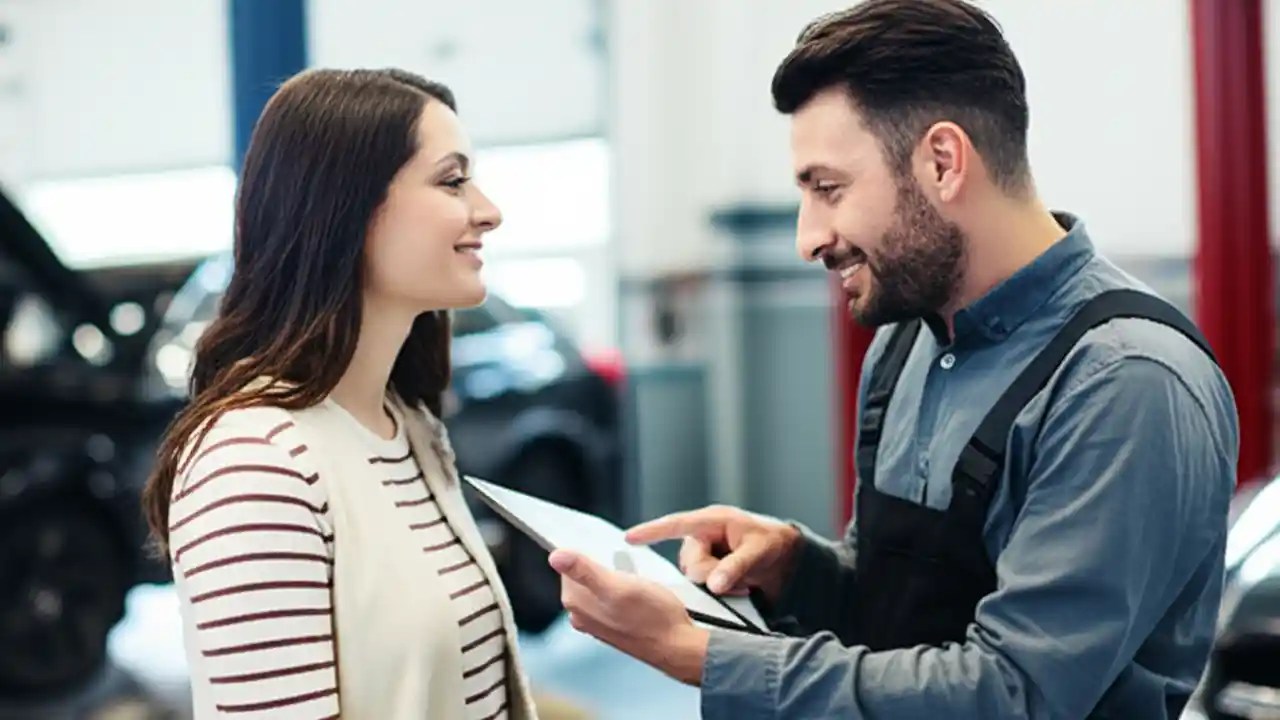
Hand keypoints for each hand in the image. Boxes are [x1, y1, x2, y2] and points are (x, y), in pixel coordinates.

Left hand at [548, 549, 709, 685]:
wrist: (677, 646)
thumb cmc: (653, 617)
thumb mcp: (618, 586)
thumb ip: (585, 571)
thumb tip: (555, 556)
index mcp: (576, 602)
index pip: (567, 564)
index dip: (587, 552)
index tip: (605, 548)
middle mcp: (581, 613)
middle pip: (581, 574)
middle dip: (601, 564)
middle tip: (624, 564)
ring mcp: (596, 621)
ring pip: (598, 585)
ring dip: (613, 575)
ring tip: (634, 576)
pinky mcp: (612, 625)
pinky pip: (610, 597)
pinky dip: (621, 589)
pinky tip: (637, 590)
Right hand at [625, 505, 800, 603]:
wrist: (785, 558)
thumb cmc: (770, 544)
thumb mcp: (758, 552)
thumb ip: (735, 567)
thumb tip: (713, 585)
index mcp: (711, 522)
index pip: (676, 524)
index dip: (651, 531)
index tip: (629, 538)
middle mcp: (702, 537)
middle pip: (690, 564)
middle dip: (712, 576)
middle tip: (740, 581)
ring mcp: (703, 554)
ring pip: (694, 577)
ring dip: (716, 585)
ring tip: (742, 582)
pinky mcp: (706, 570)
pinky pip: (701, 585)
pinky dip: (718, 591)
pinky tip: (736, 587)